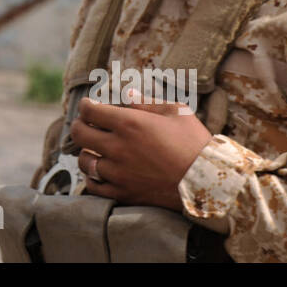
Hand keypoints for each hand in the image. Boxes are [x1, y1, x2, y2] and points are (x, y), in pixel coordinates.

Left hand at [71, 95, 212, 210]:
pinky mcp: (123, 193)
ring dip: (86, 152)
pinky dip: (92, 178)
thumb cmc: (194, 142)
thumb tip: (127, 93)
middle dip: (79, 125)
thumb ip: (147, 101)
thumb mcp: (176, 112)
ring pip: (84, 161)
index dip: (85, 105)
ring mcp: (119, 172)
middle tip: (84, 124)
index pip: (89, 111)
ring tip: (94, 149)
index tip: (88, 105)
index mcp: (129, 123)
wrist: (208, 182)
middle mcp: (118, 147)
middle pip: (79, 133)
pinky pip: (93, 186)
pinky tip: (100, 172)